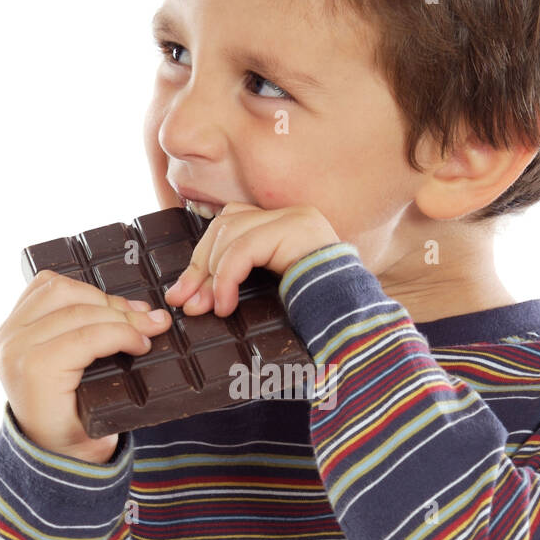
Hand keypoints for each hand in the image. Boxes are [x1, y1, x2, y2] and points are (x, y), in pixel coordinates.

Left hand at [0, 271, 172, 462]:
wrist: (45, 443)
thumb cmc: (74, 436)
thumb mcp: (100, 424)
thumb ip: (119, 384)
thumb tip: (147, 338)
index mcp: (35, 377)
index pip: (85, 337)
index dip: (123, 333)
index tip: (148, 341)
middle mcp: (15, 348)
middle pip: (77, 310)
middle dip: (122, 313)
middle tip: (153, 322)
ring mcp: (10, 331)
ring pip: (62, 290)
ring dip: (101, 297)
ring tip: (129, 312)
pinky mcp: (13, 320)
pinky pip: (45, 286)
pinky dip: (77, 289)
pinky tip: (100, 304)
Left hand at [164, 202, 339, 317]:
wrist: (356, 324)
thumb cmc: (318, 316)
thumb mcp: (270, 296)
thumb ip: (238, 282)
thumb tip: (189, 295)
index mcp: (286, 226)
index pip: (230, 225)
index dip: (201, 259)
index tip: (182, 294)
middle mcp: (292, 214)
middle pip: (225, 223)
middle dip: (199, 266)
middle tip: (185, 302)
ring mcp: (296, 219)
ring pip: (231, 232)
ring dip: (212, 273)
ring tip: (210, 308)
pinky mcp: (295, 230)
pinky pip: (245, 248)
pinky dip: (227, 277)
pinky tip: (225, 304)